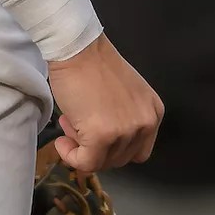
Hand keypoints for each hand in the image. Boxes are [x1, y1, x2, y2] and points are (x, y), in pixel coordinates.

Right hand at [45, 35, 163, 172]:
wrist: (79, 51)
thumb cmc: (94, 68)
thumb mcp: (125, 97)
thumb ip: (124, 120)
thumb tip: (106, 145)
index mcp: (153, 112)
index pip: (137, 151)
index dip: (112, 147)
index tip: (94, 135)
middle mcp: (146, 123)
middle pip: (120, 159)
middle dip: (95, 147)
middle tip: (77, 125)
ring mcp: (126, 131)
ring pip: (102, 162)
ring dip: (81, 147)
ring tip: (71, 123)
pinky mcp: (103, 136)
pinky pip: (85, 163)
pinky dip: (70, 156)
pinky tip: (61, 140)